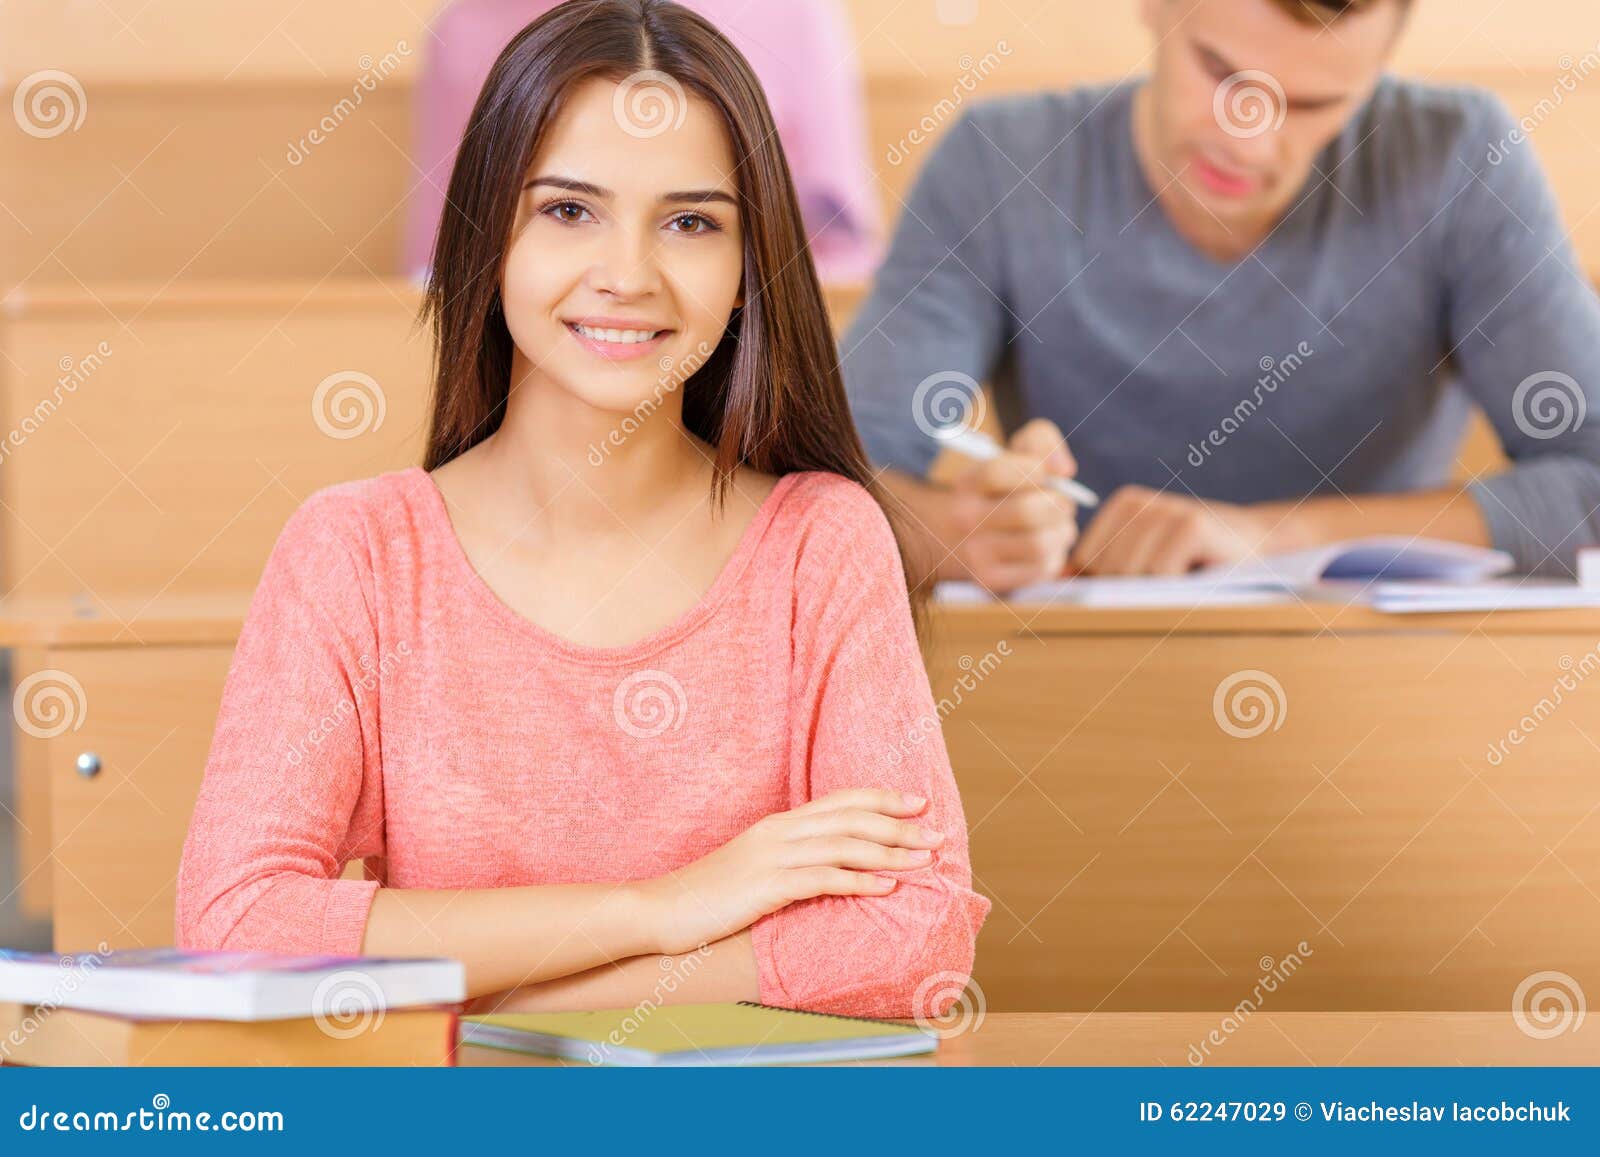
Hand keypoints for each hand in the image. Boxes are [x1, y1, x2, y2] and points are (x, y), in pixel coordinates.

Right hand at [640, 789, 943, 956]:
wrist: (659, 910)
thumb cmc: (708, 897)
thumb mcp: (753, 868)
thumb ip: (788, 860)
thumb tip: (827, 866)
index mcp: (778, 825)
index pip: (840, 801)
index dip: (882, 798)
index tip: (918, 801)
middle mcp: (779, 832)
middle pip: (851, 819)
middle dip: (900, 825)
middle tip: (937, 832)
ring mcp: (772, 857)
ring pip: (845, 846)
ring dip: (891, 853)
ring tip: (926, 860)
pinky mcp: (767, 887)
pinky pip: (823, 879)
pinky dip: (860, 881)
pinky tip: (888, 887)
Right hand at [940, 419, 1079, 591]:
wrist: (973, 534)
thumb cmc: (1008, 487)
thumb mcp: (1016, 453)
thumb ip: (1040, 441)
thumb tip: (1064, 470)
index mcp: (967, 482)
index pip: (997, 472)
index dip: (1035, 470)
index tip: (1049, 475)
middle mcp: (963, 518)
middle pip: (1026, 512)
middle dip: (1059, 505)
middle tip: (1064, 502)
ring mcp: (974, 553)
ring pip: (1039, 544)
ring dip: (1062, 531)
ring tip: (1059, 525)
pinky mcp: (990, 580)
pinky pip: (1041, 568)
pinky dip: (1055, 555)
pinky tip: (1048, 547)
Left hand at [1068, 486, 1281, 575]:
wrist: (1260, 545)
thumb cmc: (1196, 563)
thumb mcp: (1144, 563)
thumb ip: (1103, 570)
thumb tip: (1057, 582)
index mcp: (1122, 506)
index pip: (1084, 563)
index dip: (1107, 586)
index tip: (1144, 584)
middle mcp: (1138, 502)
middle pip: (1105, 571)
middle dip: (1131, 592)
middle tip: (1169, 584)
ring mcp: (1165, 510)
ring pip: (1131, 575)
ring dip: (1158, 591)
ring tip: (1183, 578)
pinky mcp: (1191, 525)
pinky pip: (1160, 574)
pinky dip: (1177, 587)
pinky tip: (1198, 574)